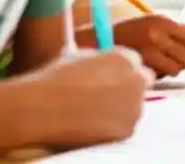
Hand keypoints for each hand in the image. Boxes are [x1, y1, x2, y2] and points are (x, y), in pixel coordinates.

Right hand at [31, 48, 151, 146]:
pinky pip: (124, 127)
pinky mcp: (128, 129)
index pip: (135, 64)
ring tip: (92, 113)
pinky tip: (91, 125)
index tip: (110, 81)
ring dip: (120, 110)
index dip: (122, 73)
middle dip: (128, 90)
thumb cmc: (53, 80)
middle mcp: (137, 79)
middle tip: (105, 98)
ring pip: (134, 108)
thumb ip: (96, 58)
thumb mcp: (76, 56)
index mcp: (125, 58)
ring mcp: (135, 105)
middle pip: (142, 84)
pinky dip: (112, 128)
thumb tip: (97, 59)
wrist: (42, 108)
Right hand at [113, 14, 184, 77]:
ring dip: (177, 66)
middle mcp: (158, 38)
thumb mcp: (152, 21)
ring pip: (177, 68)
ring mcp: (150, 56)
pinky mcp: (142, 70)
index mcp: (161, 22)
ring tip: (169, 61)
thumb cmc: (128, 30)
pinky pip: (163, 75)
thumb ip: (176, 30)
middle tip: (184, 55)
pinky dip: (164, 72)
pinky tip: (157, 66)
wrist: (98, 42)